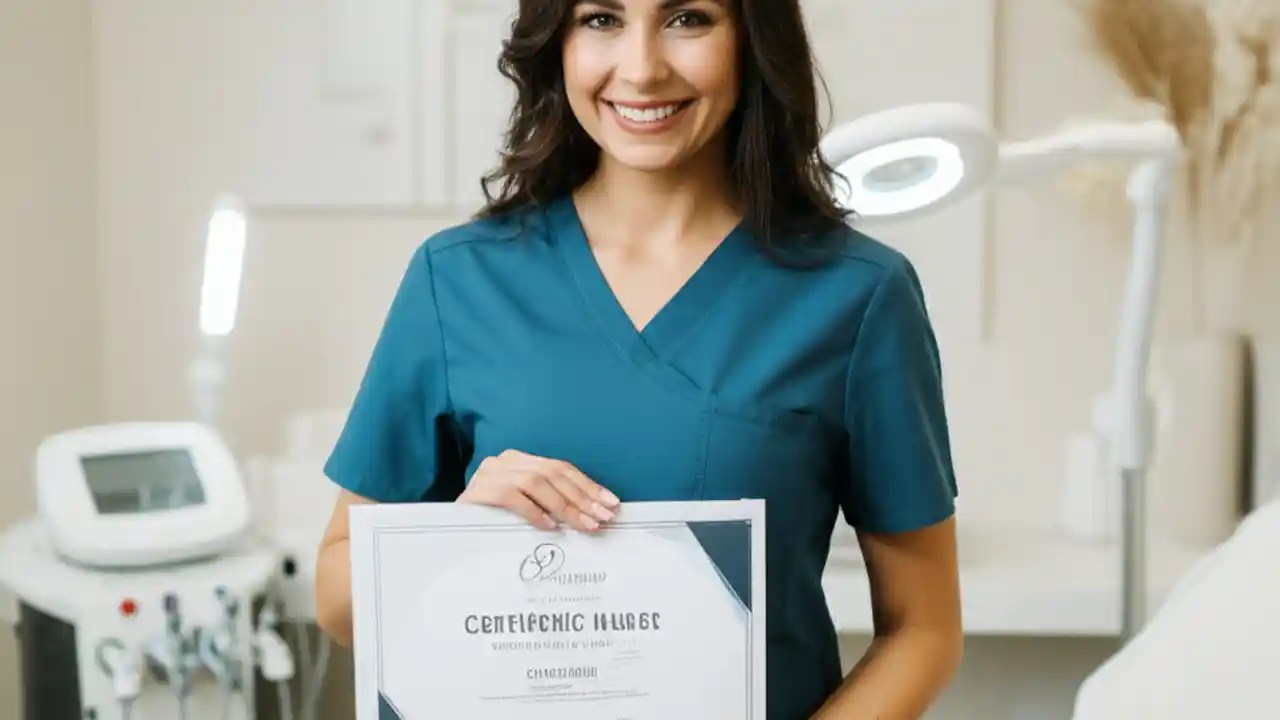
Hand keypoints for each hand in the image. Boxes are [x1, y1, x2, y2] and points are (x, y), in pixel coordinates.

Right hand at [458, 449, 620, 531]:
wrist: (449, 527)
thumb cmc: (492, 520)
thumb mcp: (525, 506)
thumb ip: (550, 504)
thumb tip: (591, 516)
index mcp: (521, 461)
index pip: (562, 468)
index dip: (588, 485)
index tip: (611, 503)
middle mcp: (506, 461)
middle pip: (553, 474)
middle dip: (582, 497)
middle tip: (603, 517)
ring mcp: (490, 473)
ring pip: (536, 482)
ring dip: (564, 505)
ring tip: (583, 525)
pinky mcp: (478, 490)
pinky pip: (512, 496)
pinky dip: (534, 511)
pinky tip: (549, 526)